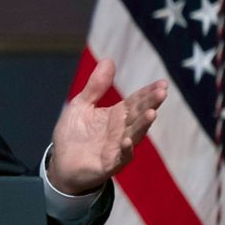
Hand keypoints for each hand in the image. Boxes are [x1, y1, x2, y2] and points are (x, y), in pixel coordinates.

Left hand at [47, 58, 167, 194]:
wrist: (62, 164)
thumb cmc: (74, 134)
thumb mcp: (81, 105)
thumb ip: (96, 86)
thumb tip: (108, 60)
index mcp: (116, 115)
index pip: (136, 101)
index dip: (148, 93)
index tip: (162, 83)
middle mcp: (121, 130)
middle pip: (138, 115)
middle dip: (150, 103)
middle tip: (162, 92)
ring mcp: (117, 148)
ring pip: (134, 135)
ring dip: (143, 125)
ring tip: (152, 112)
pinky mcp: (109, 164)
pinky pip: (120, 157)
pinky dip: (125, 150)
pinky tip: (127, 141)